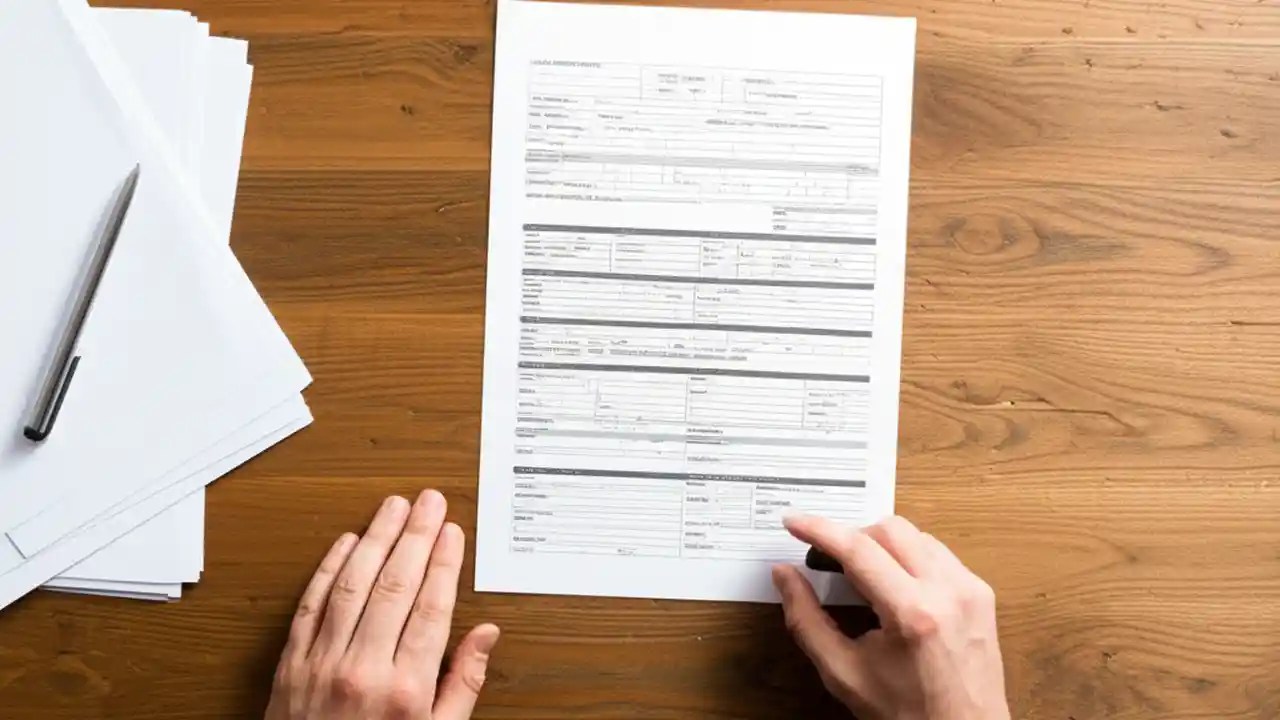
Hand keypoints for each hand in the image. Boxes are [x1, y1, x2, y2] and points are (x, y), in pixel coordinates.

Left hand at [266, 490, 499, 719]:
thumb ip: (464, 686)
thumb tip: (486, 636)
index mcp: (406, 690)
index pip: (432, 608)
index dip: (444, 563)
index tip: (453, 532)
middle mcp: (363, 670)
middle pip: (396, 585)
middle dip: (416, 536)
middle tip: (430, 502)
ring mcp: (322, 664)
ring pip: (353, 583)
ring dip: (376, 538)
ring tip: (393, 507)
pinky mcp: (291, 665)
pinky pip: (312, 603)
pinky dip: (329, 568)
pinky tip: (347, 542)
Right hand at [773, 515, 1008, 719]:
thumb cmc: (907, 714)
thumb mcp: (843, 673)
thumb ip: (806, 621)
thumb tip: (784, 575)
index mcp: (913, 613)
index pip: (858, 549)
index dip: (820, 529)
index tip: (793, 522)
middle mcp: (948, 591)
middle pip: (890, 530)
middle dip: (852, 536)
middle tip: (828, 560)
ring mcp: (970, 589)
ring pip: (916, 535)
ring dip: (882, 545)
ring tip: (862, 576)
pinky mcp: (981, 593)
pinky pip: (938, 553)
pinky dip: (909, 557)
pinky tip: (895, 585)